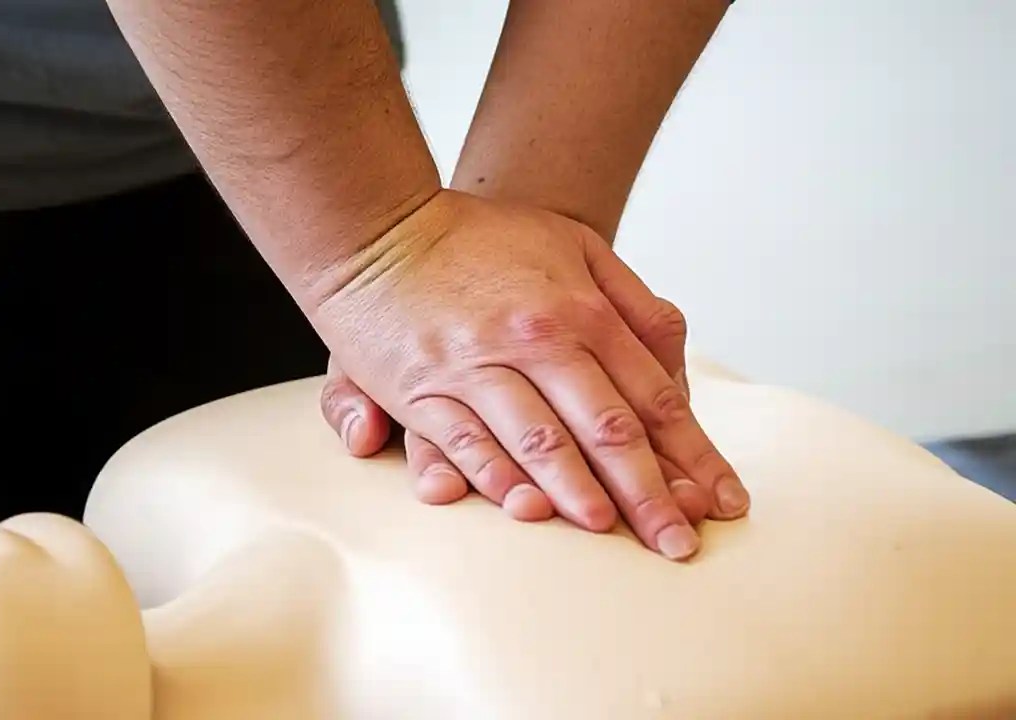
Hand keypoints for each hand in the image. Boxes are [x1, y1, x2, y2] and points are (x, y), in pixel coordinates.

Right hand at [309, 190, 747, 559]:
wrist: (381, 227)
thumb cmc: (486, 241)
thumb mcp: (574, 246)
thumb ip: (630, 301)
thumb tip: (674, 361)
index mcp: (582, 311)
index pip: (653, 398)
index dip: (693, 455)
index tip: (723, 501)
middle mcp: (537, 340)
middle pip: (607, 429)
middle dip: (649, 494)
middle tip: (679, 545)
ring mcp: (478, 365)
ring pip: (541, 440)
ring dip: (579, 492)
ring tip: (612, 533)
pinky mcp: (422, 387)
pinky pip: (465, 440)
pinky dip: (497, 476)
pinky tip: (525, 508)